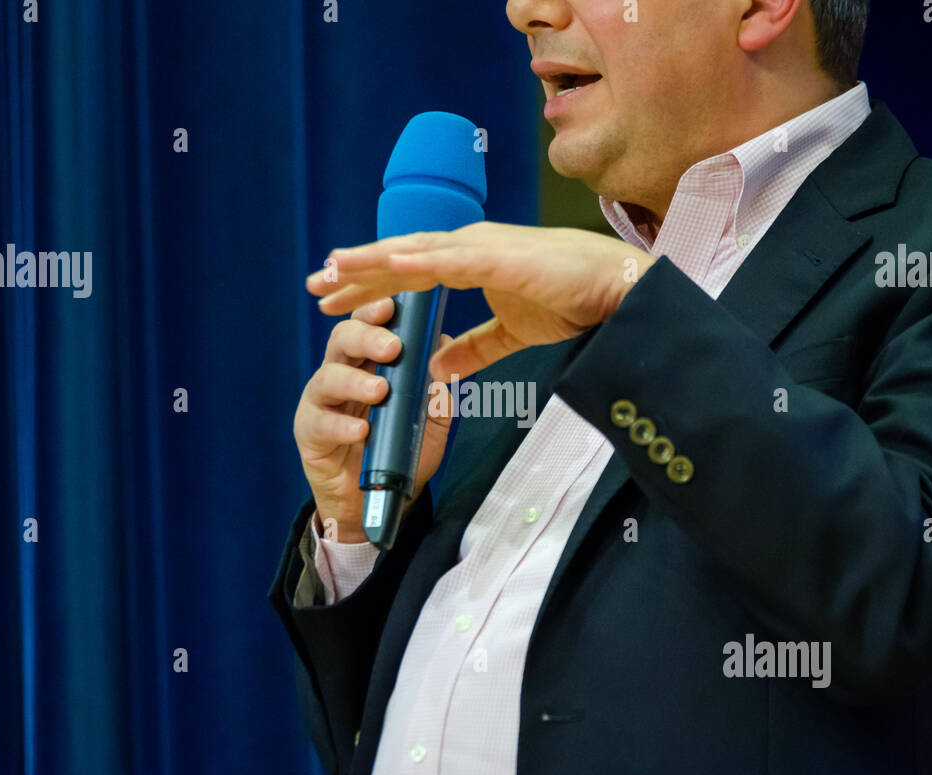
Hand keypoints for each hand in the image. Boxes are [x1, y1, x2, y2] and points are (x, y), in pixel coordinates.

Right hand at [292, 297, 453, 542]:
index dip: (376, 311)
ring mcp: (322, 401)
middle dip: (367, 337)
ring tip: (379, 392)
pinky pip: (320, 422)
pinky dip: (342, 426)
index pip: (368, 324)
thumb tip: (447, 349)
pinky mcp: (309, 431)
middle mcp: (341, 372)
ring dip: (355, 381)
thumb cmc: (399, 451)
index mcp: (369, 361)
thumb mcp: (429, 420)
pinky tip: (361, 432)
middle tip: (393, 346)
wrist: (374, 500)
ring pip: (328, 377)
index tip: (394, 306)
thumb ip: (438, 389)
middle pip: (343, 339)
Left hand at [306, 221, 654, 379]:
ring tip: (334, 269)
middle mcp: (468, 248)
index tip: (334, 298)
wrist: (615, 291)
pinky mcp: (501, 257)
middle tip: (316, 284)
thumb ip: (473, 349)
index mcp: (469, 262)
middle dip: (356, 272)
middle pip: (400, 259)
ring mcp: (482, 248)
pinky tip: (390, 266)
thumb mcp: (510, 333)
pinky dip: (420, 261)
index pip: (407, 272)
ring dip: (373, 261)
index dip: (369, 284)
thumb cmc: (571, 300)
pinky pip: (453, 260)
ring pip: (415, 253)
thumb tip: (438, 368)